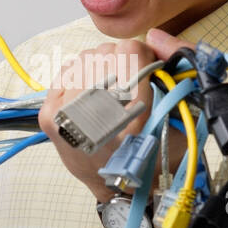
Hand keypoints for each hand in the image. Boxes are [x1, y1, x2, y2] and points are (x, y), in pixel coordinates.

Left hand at [38, 28, 190, 201]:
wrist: (117, 188)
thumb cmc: (150, 158)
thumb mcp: (178, 121)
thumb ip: (173, 77)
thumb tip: (155, 38)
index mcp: (129, 114)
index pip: (130, 50)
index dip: (141, 56)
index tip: (144, 70)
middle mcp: (94, 111)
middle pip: (106, 52)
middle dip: (120, 63)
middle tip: (127, 87)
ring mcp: (65, 112)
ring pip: (85, 58)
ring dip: (99, 69)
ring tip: (108, 95)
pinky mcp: (49, 115)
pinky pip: (66, 71)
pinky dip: (79, 77)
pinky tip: (90, 96)